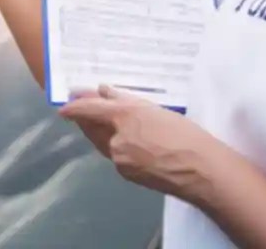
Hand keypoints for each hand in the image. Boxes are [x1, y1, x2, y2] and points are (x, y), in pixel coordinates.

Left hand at [59, 85, 218, 201]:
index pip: (90, 110)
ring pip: (104, 142)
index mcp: (125, 117)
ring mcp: (119, 159)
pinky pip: (116, 155)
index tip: (63, 106)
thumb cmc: (186, 136)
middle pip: (92, 128)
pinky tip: (131, 142)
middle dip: (87, 119)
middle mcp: (116, 139)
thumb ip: (126, 99)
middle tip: (84, 107)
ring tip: (112, 123)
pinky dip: (117, 146)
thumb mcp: (157, 110)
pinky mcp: (127, 174)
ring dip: (103, 132)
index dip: (74, 107)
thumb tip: (104, 92)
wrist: (202, 172)